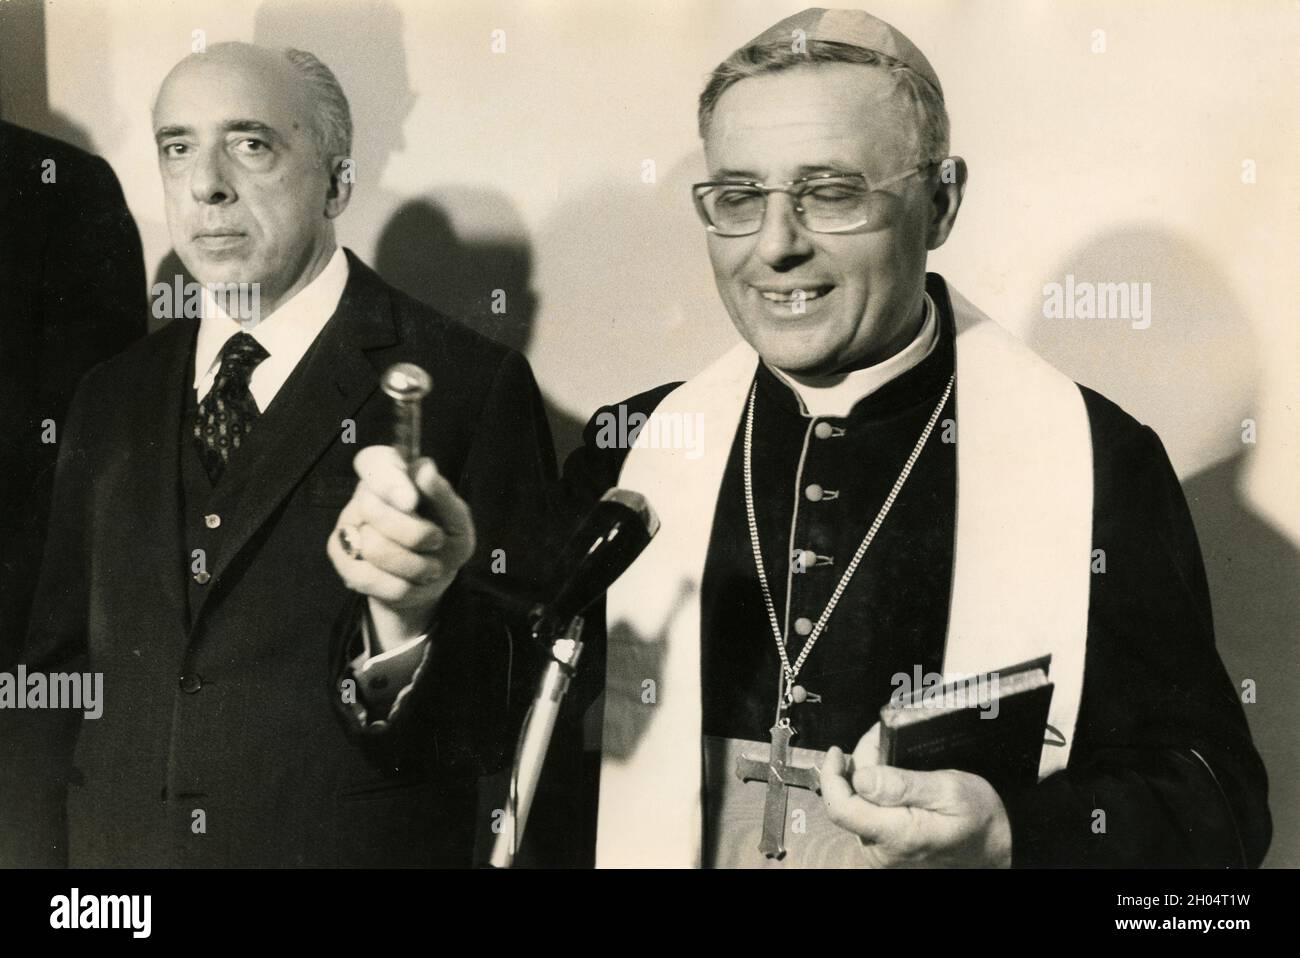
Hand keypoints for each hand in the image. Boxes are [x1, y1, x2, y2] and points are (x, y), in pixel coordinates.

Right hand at [327, 445, 475, 641]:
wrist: (431, 580)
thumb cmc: (445, 541)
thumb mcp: (457, 521)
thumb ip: (443, 495)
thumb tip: (425, 468)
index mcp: (393, 475)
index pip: (373, 461)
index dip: (388, 480)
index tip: (411, 502)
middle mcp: (364, 496)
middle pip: (373, 509)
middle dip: (414, 534)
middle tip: (436, 542)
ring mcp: (347, 526)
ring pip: (373, 547)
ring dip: (413, 565)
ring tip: (430, 568)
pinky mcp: (342, 558)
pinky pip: (366, 577)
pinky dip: (399, 586)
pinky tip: (411, 583)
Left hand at [818, 722, 1012, 867]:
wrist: (996, 846)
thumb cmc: (979, 819)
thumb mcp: (948, 790)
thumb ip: (902, 785)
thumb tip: (861, 777)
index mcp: (896, 835)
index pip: (840, 807)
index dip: (831, 775)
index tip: (837, 751)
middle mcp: (882, 850)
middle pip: (847, 801)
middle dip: (857, 767)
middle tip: (880, 743)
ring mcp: (883, 853)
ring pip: (856, 806)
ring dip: (866, 777)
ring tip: (889, 756)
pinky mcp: (887, 850)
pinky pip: (868, 816)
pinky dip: (874, 793)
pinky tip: (889, 779)